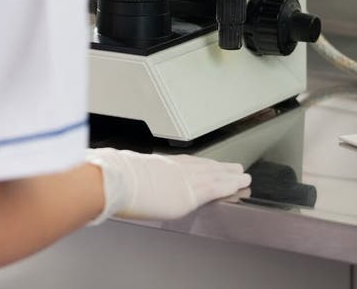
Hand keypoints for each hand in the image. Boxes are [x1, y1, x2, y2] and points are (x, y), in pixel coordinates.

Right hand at [86, 147, 250, 223]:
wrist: (116, 180)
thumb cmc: (114, 177)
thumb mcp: (125, 171)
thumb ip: (133, 174)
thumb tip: (124, 177)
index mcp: (160, 163)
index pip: (187, 163)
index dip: (201, 164)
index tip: (210, 164)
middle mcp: (175, 168)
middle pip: (204, 166)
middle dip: (220, 167)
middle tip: (235, 167)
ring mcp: (184, 179)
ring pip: (214, 175)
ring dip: (230, 174)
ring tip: (242, 175)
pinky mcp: (190, 193)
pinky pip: (216, 188)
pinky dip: (229, 184)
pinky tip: (239, 184)